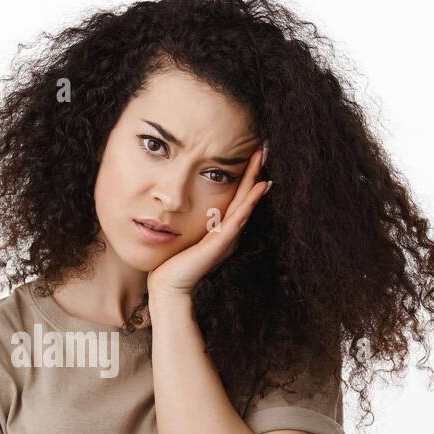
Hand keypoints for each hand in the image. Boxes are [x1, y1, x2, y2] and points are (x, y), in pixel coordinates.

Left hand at [147, 143, 270, 298]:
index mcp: (222, 230)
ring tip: (263, 158)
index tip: (251, 153)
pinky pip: (238, 218)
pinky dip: (249, 202)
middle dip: (255, 171)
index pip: (237, 198)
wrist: (169, 287)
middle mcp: (229, 233)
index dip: (245, 176)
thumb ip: (191, 223)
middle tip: (264, 146)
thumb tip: (184, 206)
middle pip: (246, 197)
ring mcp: (227, 238)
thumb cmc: (172, 263)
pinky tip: (258, 187)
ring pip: (245, 203)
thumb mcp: (185, 235)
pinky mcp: (221, 244)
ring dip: (256, 180)